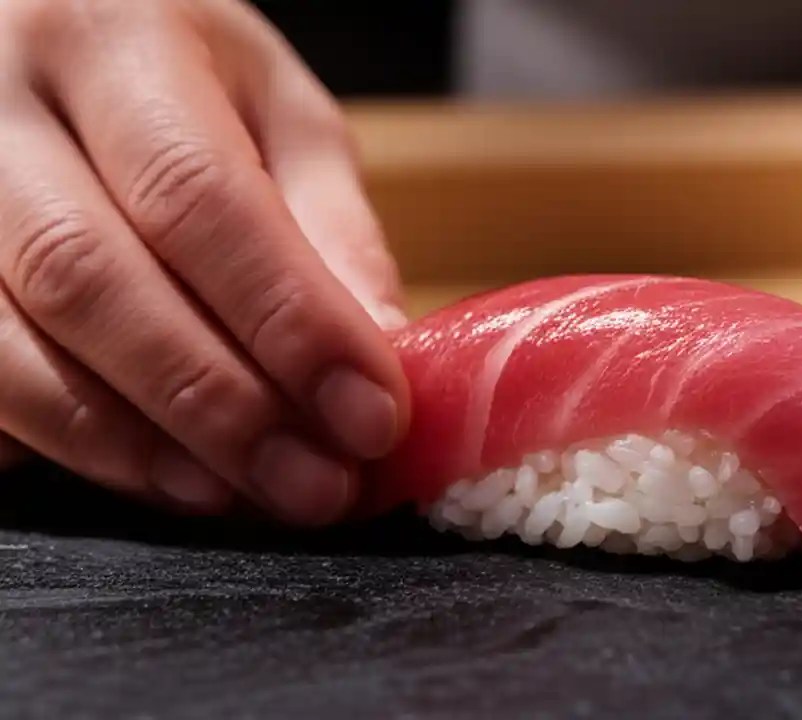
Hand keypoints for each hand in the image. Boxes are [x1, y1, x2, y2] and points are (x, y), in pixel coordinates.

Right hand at [0, 0, 409, 523]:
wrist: (56, 29)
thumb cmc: (187, 75)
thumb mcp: (281, 116)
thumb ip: (331, 229)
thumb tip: (380, 357)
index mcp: (111, 38)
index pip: (198, 197)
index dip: (289, 321)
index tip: (368, 416)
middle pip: (91, 276)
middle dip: (219, 403)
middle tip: (312, 483)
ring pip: (8, 344)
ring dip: (134, 444)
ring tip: (235, 492)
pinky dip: (63, 441)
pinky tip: (148, 470)